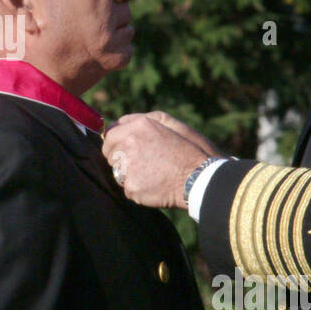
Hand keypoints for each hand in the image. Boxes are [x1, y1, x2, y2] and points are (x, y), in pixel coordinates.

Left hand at [101, 111, 220, 209]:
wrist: (200, 179)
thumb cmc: (189, 151)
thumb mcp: (171, 124)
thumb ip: (143, 120)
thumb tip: (121, 122)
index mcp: (140, 126)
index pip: (110, 134)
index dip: (113, 143)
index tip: (119, 150)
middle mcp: (130, 143)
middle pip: (110, 154)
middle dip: (120, 159)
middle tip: (140, 165)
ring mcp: (129, 165)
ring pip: (117, 172)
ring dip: (129, 174)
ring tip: (152, 174)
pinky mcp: (131, 185)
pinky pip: (127, 188)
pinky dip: (138, 189)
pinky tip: (155, 185)